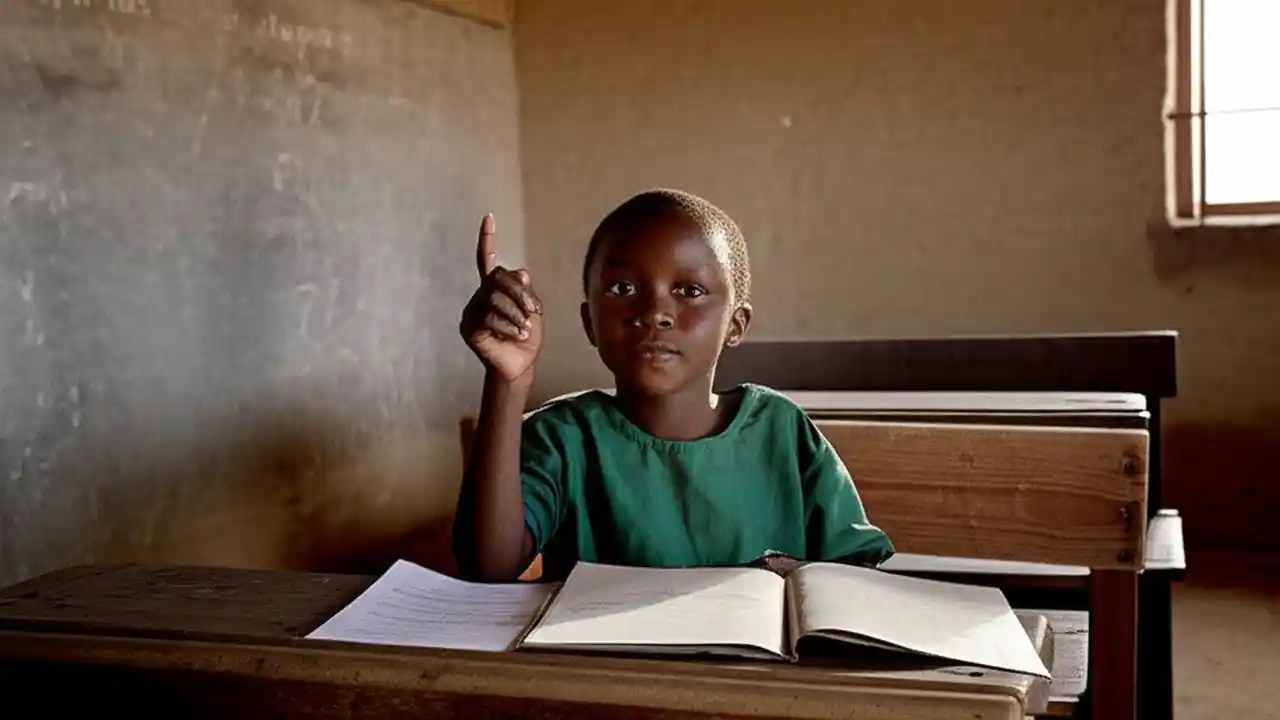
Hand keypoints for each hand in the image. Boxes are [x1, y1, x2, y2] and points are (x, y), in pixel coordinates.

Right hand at [460, 214, 543, 383]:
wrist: (520, 366)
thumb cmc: (527, 337)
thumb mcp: (533, 310)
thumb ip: (526, 290)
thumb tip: (520, 272)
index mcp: (495, 288)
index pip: (488, 260)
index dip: (488, 240)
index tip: (488, 218)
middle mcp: (480, 295)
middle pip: (498, 278)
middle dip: (520, 293)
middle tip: (533, 311)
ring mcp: (472, 311)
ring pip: (494, 298)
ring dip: (516, 314)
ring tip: (524, 329)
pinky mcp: (469, 328)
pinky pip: (489, 317)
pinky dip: (509, 326)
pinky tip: (516, 336)